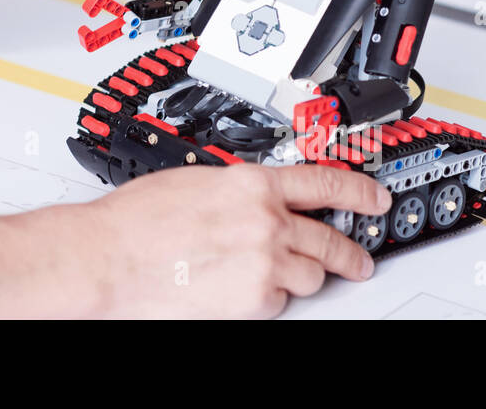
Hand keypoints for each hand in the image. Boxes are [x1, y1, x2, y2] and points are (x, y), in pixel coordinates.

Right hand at [83, 162, 391, 317]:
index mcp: (251, 183)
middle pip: (329, 237)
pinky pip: (281, 303)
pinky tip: (247, 290)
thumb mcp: (195, 182)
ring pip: (311, 275)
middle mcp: (266, 220)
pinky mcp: (256, 299)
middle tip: (359, 259)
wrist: (110, 256)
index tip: (375, 197)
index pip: (324, 181)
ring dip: (303, 276)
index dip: (358, 190)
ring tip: (285, 278)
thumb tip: (253, 200)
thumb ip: (235, 190)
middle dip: (350, 252)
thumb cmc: (136, 220)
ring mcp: (265, 261)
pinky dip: (270, 298)